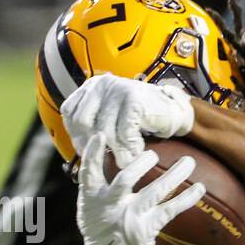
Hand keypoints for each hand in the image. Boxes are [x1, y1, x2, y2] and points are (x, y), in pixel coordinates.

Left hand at [61, 73, 194, 161]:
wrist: (174, 112)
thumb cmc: (140, 119)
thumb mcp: (110, 119)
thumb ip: (92, 127)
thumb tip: (78, 150)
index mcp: (92, 86)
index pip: (71, 113)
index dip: (77, 134)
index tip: (90, 151)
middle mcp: (103, 83)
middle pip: (82, 120)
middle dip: (93, 144)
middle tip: (107, 157)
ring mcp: (119, 88)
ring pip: (104, 129)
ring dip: (115, 150)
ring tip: (126, 160)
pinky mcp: (134, 99)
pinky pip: (124, 132)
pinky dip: (130, 147)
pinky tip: (138, 151)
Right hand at [76, 134, 204, 244]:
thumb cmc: (102, 228)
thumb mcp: (89, 209)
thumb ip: (96, 186)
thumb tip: (104, 153)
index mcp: (92, 200)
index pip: (90, 173)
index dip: (93, 154)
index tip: (100, 136)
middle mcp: (110, 208)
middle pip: (124, 181)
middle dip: (140, 164)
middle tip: (154, 153)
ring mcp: (130, 219)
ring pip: (155, 192)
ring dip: (174, 175)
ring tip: (189, 161)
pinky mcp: (147, 229)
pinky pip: (171, 210)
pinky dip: (187, 198)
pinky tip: (200, 188)